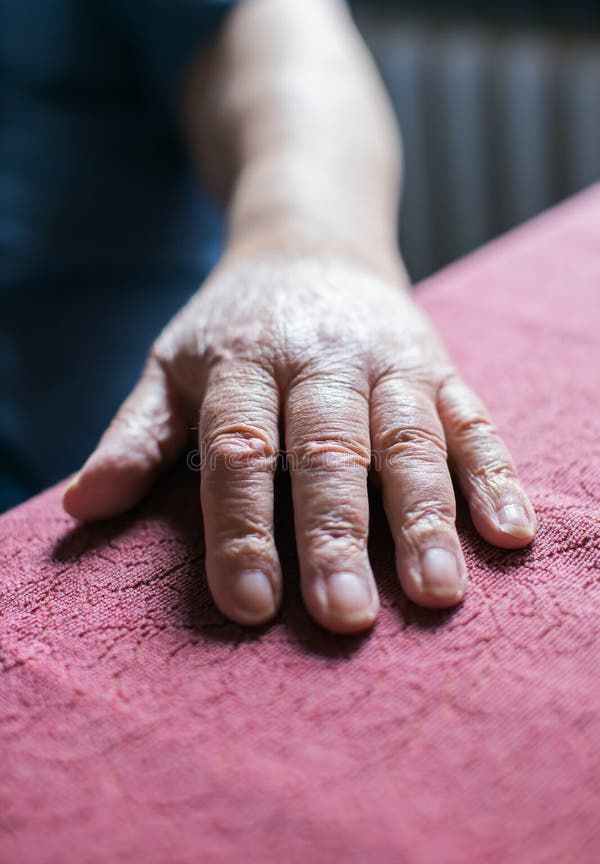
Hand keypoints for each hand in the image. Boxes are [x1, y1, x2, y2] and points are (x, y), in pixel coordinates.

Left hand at [63, 253, 535, 632]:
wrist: (311, 241)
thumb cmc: (235, 326)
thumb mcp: (172, 365)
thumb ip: (136, 435)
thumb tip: (83, 508)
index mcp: (244, 362)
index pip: (240, 448)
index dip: (242, 526)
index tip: (250, 606)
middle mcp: (319, 360)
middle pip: (328, 449)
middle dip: (337, 533)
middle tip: (345, 615)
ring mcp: (387, 361)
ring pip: (408, 437)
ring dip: (427, 515)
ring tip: (436, 593)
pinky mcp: (438, 365)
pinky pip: (472, 418)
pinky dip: (494, 474)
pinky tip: (510, 533)